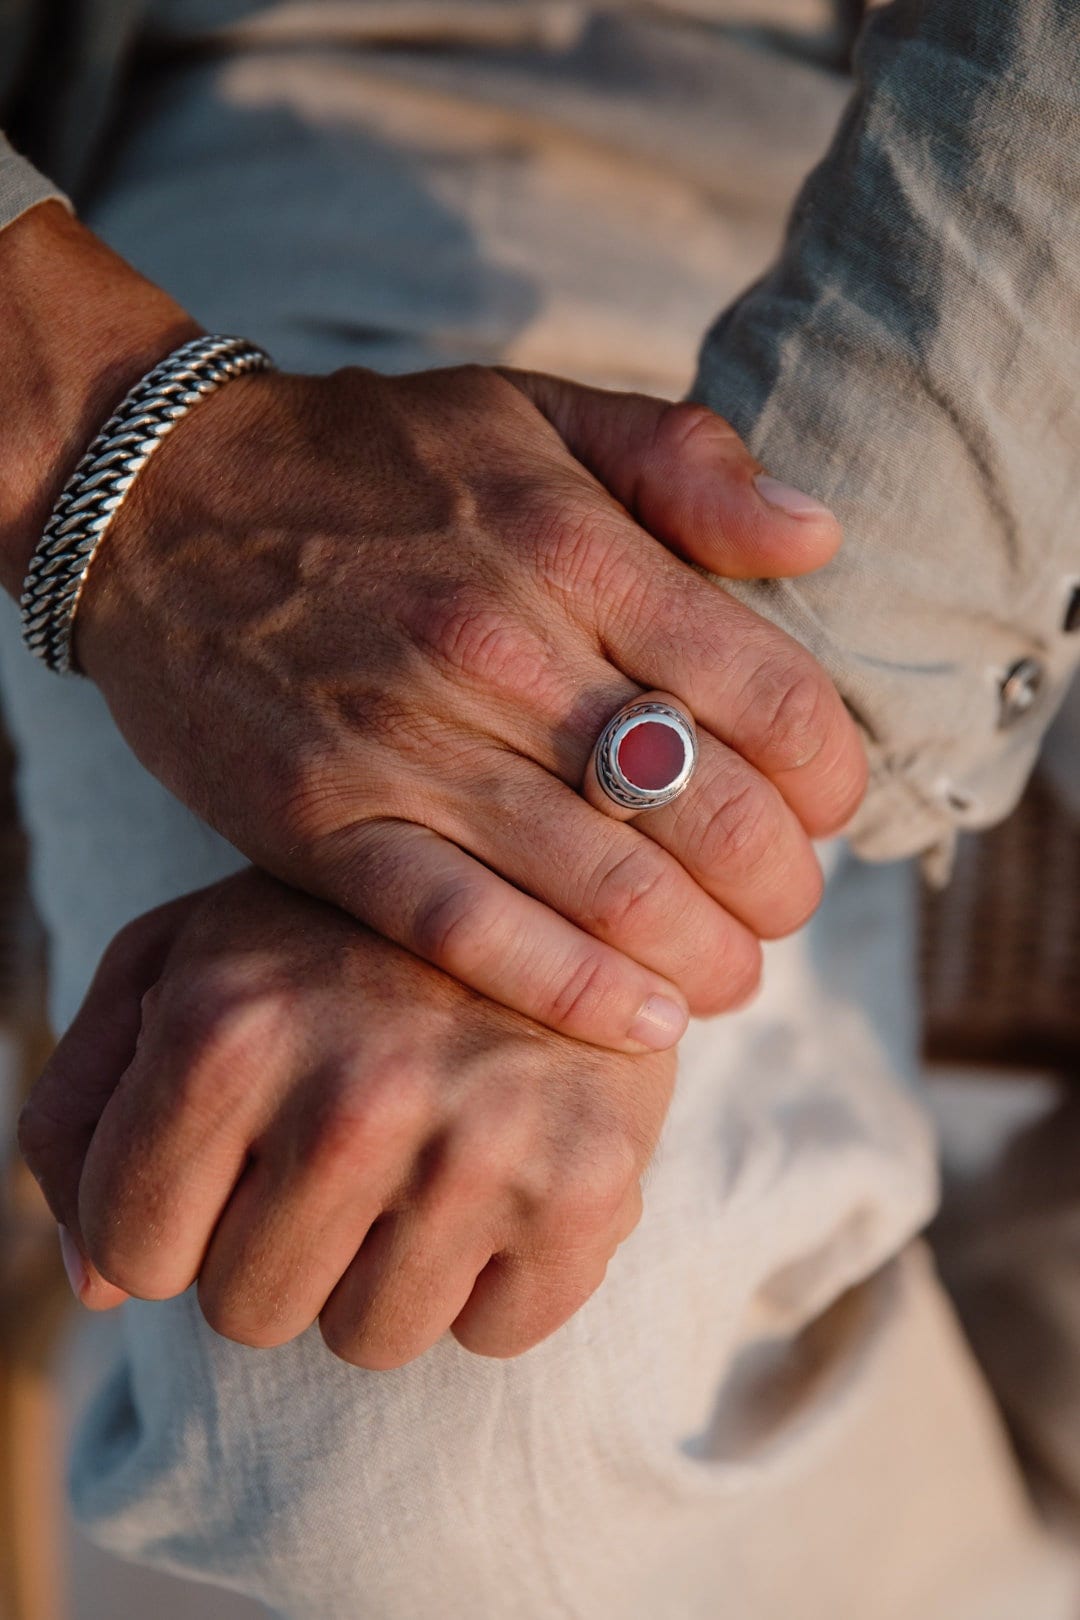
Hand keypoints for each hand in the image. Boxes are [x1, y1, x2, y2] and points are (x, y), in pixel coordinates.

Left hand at [19, 870, 676, 1365]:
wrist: (558, 887)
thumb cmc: (342, 936)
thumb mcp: (185, 959)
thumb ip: (89, 1103)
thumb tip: (98, 1284)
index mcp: (225, 1025)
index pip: (136, 1251)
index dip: (176, 1222)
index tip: (232, 1163)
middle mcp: (352, 1093)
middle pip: (248, 1311)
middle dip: (280, 1249)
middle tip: (342, 1149)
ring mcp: (477, 1145)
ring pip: (370, 1338)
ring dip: (386, 1271)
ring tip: (423, 1155)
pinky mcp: (587, 1187)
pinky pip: (494, 1335)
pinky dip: (495, 1279)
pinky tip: (506, 1174)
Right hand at [74, 362, 864, 1050]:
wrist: (161, 503)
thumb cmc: (369, 460)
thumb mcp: (534, 411)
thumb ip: (685, 462)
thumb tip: (819, 537)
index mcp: (574, 547)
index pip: (773, 698)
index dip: (832, 779)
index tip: (827, 808)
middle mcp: (502, 651)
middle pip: (710, 813)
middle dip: (781, 887)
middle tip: (783, 905)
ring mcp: (408, 748)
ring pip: (609, 892)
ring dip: (705, 957)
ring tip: (730, 974)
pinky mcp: (325, 827)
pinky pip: (472, 935)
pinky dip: (574, 995)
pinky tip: (642, 1021)